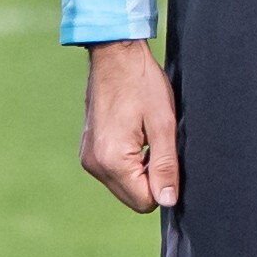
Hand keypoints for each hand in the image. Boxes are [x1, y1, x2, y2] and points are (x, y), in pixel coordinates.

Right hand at [83, 40, 177, 212]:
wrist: (114, 55)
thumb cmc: (142, 83)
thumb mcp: (163, 124)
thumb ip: (165, 166)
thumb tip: (168, 200)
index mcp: (113, 160)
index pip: (145, 201)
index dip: (164, 185)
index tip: (167, 156)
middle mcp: (95, 164)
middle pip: (133, 197)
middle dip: (151, 179)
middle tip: (158, 145)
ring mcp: (89, 158)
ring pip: (124, 186)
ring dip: (140, 170)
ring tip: (146, 138)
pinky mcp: (89, 151)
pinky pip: (114, 172)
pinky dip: (129, 162)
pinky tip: (135, 136)